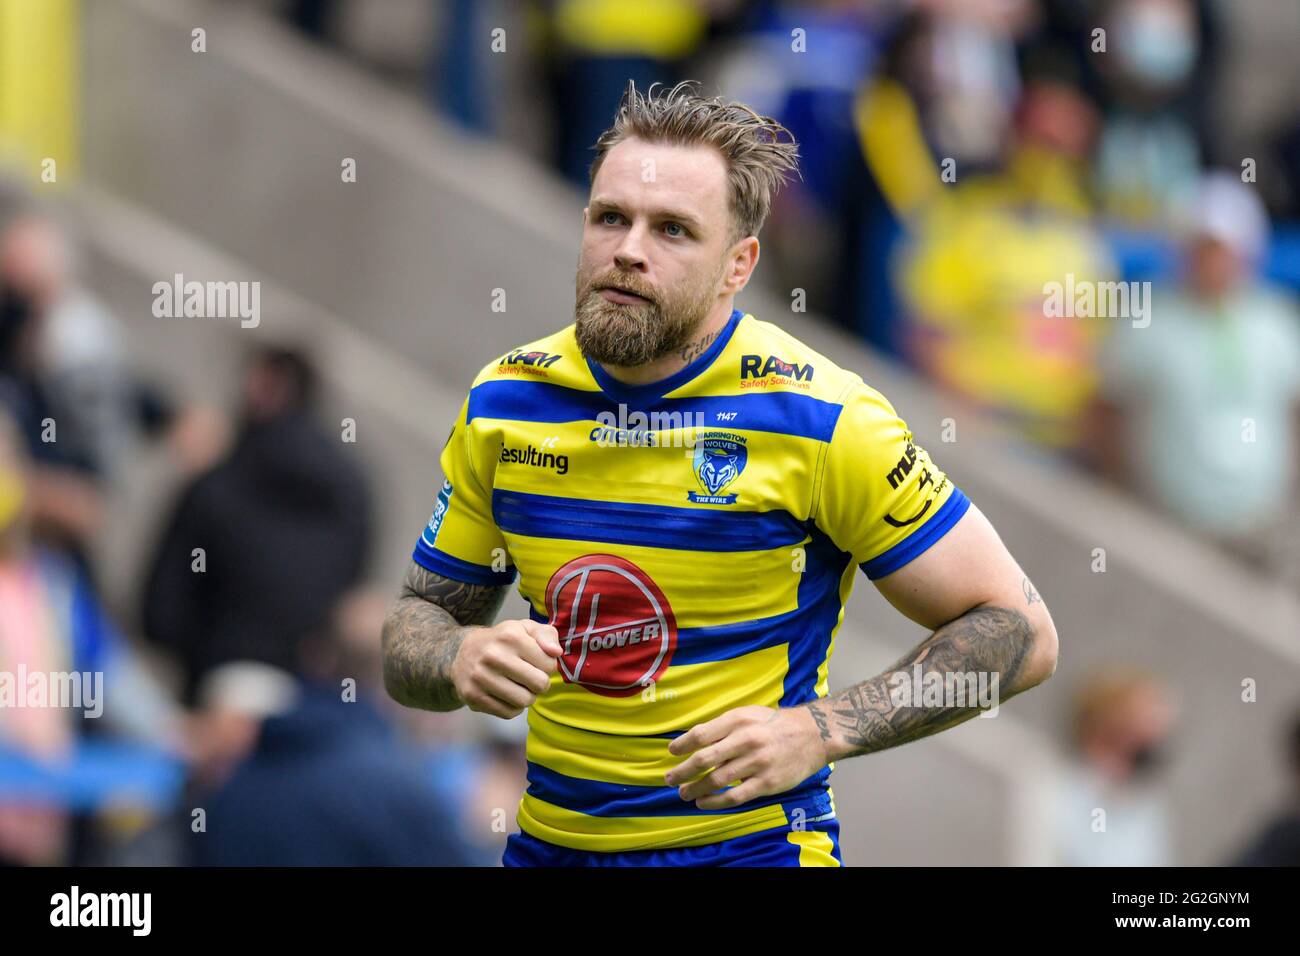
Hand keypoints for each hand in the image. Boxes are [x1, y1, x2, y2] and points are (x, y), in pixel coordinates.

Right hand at [450, 619, 560, 718]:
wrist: (462, 651)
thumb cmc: (502, 641)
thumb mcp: (525, 629)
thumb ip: (547, 636)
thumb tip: (556, 653)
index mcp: (511, 637)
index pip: (549, 665)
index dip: (548, 666)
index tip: (537, 662)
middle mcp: (494, 656)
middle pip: (540, 685)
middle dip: (540, 683)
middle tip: (531, 677)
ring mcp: (481, 677)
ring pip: (524, 701)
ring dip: (527, 696)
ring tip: (519, 686)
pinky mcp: (473, 696)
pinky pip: (508, 713)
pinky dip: (513, 707)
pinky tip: (506, 694)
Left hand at [664, 705, 829, 808]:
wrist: (813, 735)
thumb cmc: (774, 724)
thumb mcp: (748, 714)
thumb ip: (723, 727)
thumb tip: (693, 742)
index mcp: (739, 720)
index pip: (702, 734)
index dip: (682, 745)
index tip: (672, 752)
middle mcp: (747, 740)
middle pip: (705, 759)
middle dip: (683, 771)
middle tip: (670, 779)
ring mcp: (757, 763)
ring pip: (717, 780)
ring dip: (696, 788)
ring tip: (684, 793)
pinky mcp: (767, 783)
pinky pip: (735, 796)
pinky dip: (715, 802)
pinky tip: (704, 802)